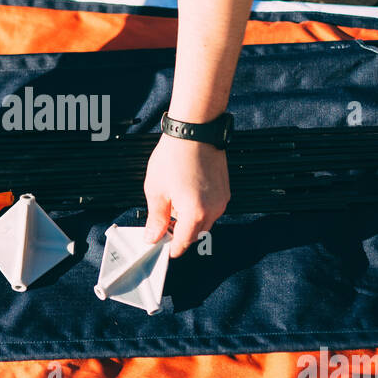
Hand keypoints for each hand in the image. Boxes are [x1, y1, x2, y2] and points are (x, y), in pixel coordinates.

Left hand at [143, 134, 229, 257]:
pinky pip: (211, 208)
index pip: (183, 244)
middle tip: (162, 218)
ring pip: (204, 221)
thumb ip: (156, 219)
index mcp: (195, 214)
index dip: (169, 247)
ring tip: (173, 199)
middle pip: (195, 234)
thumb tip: (153, 237)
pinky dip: (198, 207)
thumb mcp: (156, 190)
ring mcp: (221, 200)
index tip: (160, 244)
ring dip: (189, 219)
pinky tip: (186, 190)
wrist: (194, 130)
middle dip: (178, 231)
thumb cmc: (174, 156)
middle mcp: (213, 210)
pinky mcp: (224, 190)